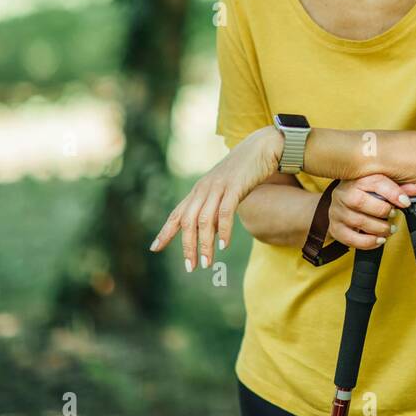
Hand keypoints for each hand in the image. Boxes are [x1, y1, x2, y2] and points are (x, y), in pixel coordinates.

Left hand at [150, 125, 282, 271]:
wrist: (260, 147)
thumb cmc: (244, 171)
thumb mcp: (224, 190)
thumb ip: (215, 208)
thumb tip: (211, 233)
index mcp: (199, 190)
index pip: (177, 214)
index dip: (165, 231)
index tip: (154, 248)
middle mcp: (204, 189)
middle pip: (188, 221)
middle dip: (187, 246)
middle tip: (190, 267)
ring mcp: (218, 187)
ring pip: (204, 220)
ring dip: (204, 244)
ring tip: (206, 263)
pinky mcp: (235, 186)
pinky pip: (225, 212)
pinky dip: (223, 230)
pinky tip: (224, 246)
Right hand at [328, 175, 415, 250]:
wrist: (342, 201)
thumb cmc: (366, 192)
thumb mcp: (383, 185)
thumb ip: (400, 187)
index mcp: (357, 179)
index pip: (375, 182)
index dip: (393, 193)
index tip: (406, 202)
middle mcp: (344, 193)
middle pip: (360, 202)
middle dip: (382, 211)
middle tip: (394, 215)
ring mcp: (337, 211)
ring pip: (358, 222)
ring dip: (379, 228)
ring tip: (389, 229)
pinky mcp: (335, 228)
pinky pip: (351, 239)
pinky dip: (368, 242)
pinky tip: (379, 239)